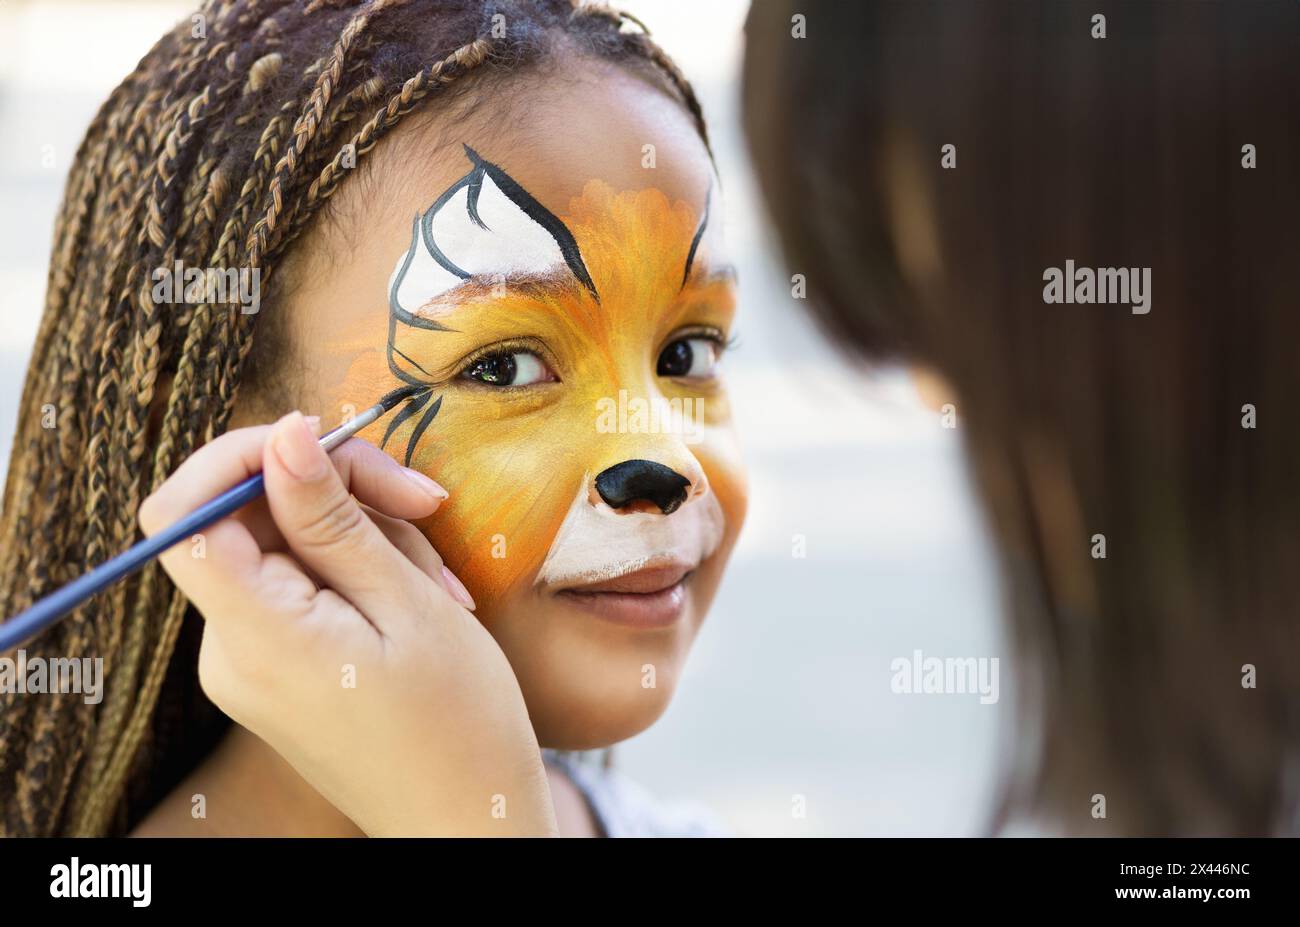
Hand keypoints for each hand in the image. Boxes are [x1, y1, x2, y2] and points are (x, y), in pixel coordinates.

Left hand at [139, 411, 557, 835]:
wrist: (466, 818)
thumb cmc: (457, 721)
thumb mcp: (405, 602)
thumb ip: (331, 519)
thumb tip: (283, 435)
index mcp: (256, 636)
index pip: (184, 512)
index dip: (241, 457)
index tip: (323, 442)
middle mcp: (231, 651)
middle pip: (247, 518)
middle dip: (337, 493)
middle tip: (425, 502)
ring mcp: (249, 663)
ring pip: (286, 547)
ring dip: (366, 538)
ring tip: (437, 581)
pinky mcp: (275, 668)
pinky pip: (301, 587)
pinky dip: (361, 573)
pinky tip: (420, 597)